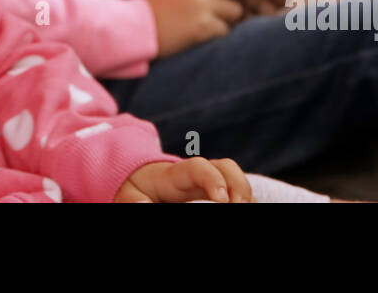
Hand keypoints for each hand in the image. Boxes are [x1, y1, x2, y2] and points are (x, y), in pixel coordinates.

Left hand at [115, 157, 252, 202]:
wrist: (138, 181)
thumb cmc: (134, 190)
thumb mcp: (127, 194)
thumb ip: (134, 201)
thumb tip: (143, 207)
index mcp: (174, 175)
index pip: (197, 167)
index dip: (213, 179)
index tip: (222, 201)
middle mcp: (197, 175)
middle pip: (226, 167)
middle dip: (239, 185)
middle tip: (239, 207)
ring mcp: (209, 183)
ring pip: (236, 179)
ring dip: (247, 195)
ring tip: (249, 210)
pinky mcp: (216, 194)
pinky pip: (238, 193)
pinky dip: (246, 200)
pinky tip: (248, 210)